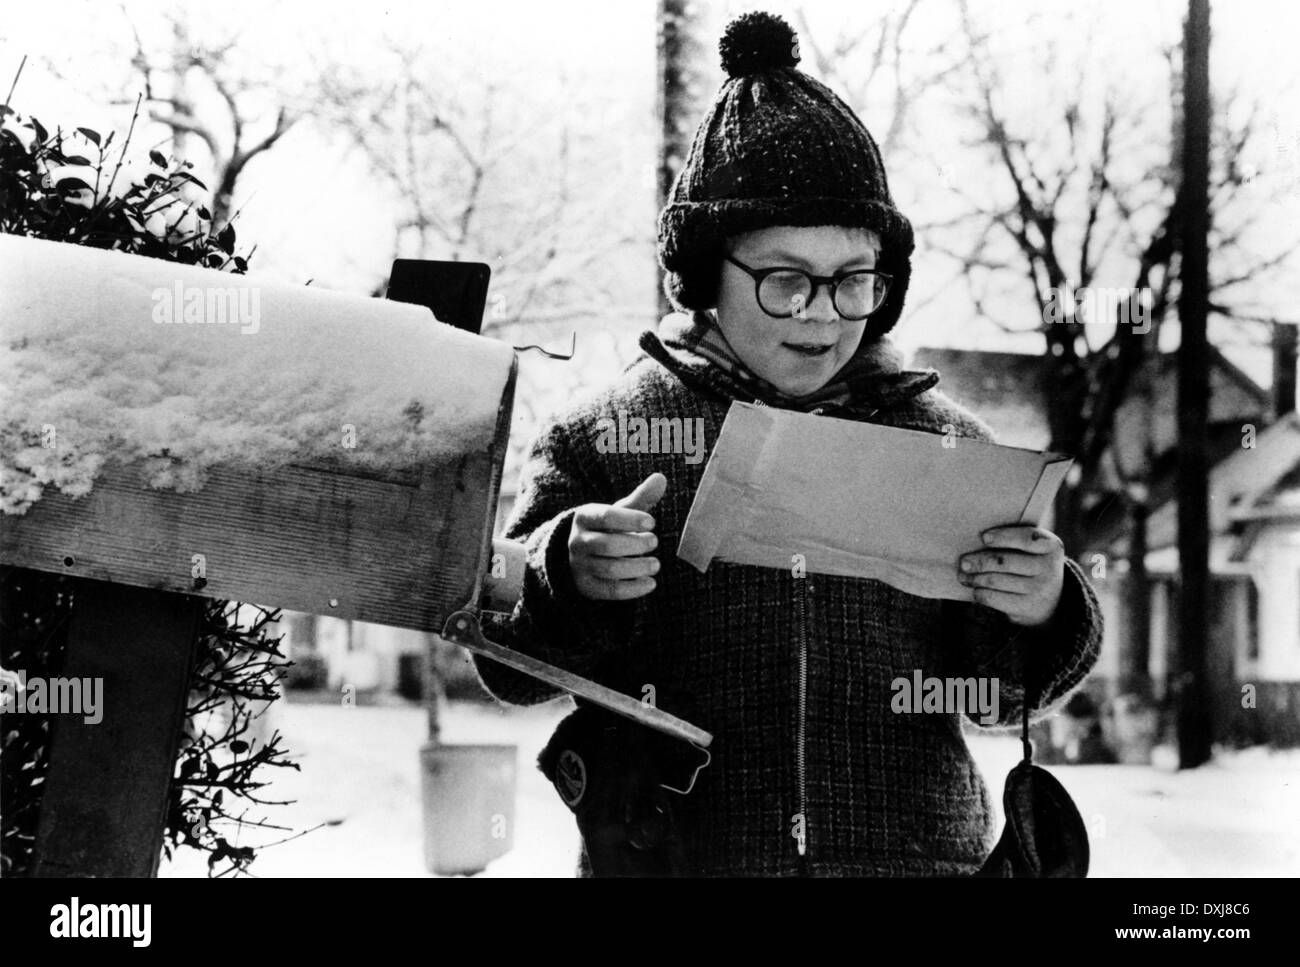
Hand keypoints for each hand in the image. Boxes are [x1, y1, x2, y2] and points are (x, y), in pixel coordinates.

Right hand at [568, 473, 666, 600]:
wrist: (581, 557)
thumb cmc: (607, 529)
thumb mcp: (620, 512)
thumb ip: (640, 498)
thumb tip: (661, 478)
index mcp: (585, 518)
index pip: (605, 516)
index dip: (630, 519)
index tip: (652, 522)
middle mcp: (578, 542)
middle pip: (607, 545)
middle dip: (635, 544)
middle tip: (654, 542)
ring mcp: (580, 566)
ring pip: (609, 569)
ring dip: (637, 567)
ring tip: (656, 564)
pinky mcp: (588, 587)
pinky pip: (610, 591)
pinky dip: (633, 589)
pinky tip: (650, 583)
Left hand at [957, 524, 1064, 626]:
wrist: (1051, 600)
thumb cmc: (1032, 565)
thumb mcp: (1034, 550)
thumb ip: (1015, 541)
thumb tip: (976, 543)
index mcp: (1051, 547)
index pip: (1028, 538)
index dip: (1004, 537)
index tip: (984, 537)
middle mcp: (1049, 568)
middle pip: (1004, 561)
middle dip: (980, 561)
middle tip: (964, 562)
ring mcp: (1040, 589)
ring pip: (996, 580)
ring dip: (975, 578)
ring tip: (963, 576)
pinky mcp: (1027, 607)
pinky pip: (994, 598)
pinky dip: (980, 593)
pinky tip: (975, 590)